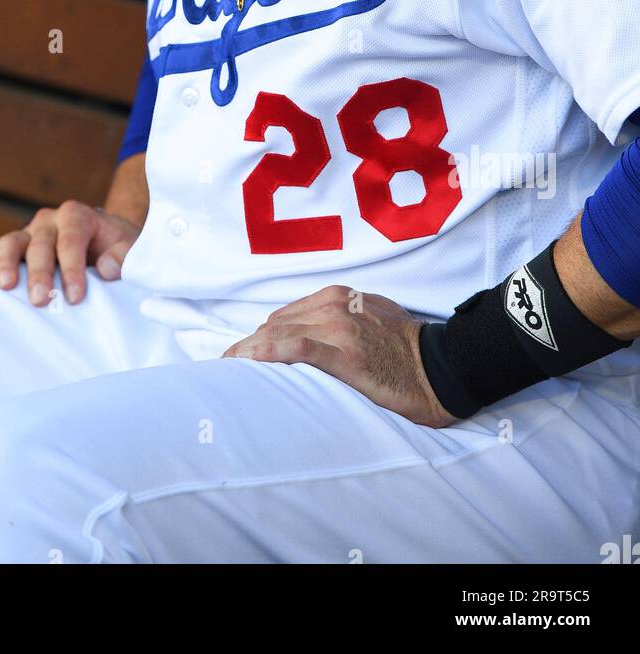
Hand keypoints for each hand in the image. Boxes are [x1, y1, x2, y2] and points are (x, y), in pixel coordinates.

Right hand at [0, 201, 139, 307]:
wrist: (104, 239)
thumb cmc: (116, 247)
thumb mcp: (130, 248)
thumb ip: (123, 256)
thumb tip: (106, 269)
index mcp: (78, 215)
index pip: (72, 241)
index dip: (72, 269)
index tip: (75, 296)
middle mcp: (51, 220)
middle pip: (41, 243)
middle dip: (39, 272)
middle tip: (40, 299)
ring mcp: (31, 231)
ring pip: (13, 240)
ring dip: (7, 262)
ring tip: (6, 285)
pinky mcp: (17, 243)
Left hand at [222, 285, 458, 427]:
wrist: (442, 366)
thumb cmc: (406, 348)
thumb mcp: (370, 318)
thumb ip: (338, 319)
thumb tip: (307, 335)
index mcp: (337, 296)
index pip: (284, 316)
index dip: (259, 337)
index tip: (241, 356)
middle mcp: (333, 305)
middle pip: (275, 326)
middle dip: (248, 347)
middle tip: (228, 369)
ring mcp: (338, 328)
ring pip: (279, 335)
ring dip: (249, 353)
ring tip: (228, 373)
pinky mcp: (344, 354)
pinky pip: (297, 349)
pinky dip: (269, 353)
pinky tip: (250, 362)